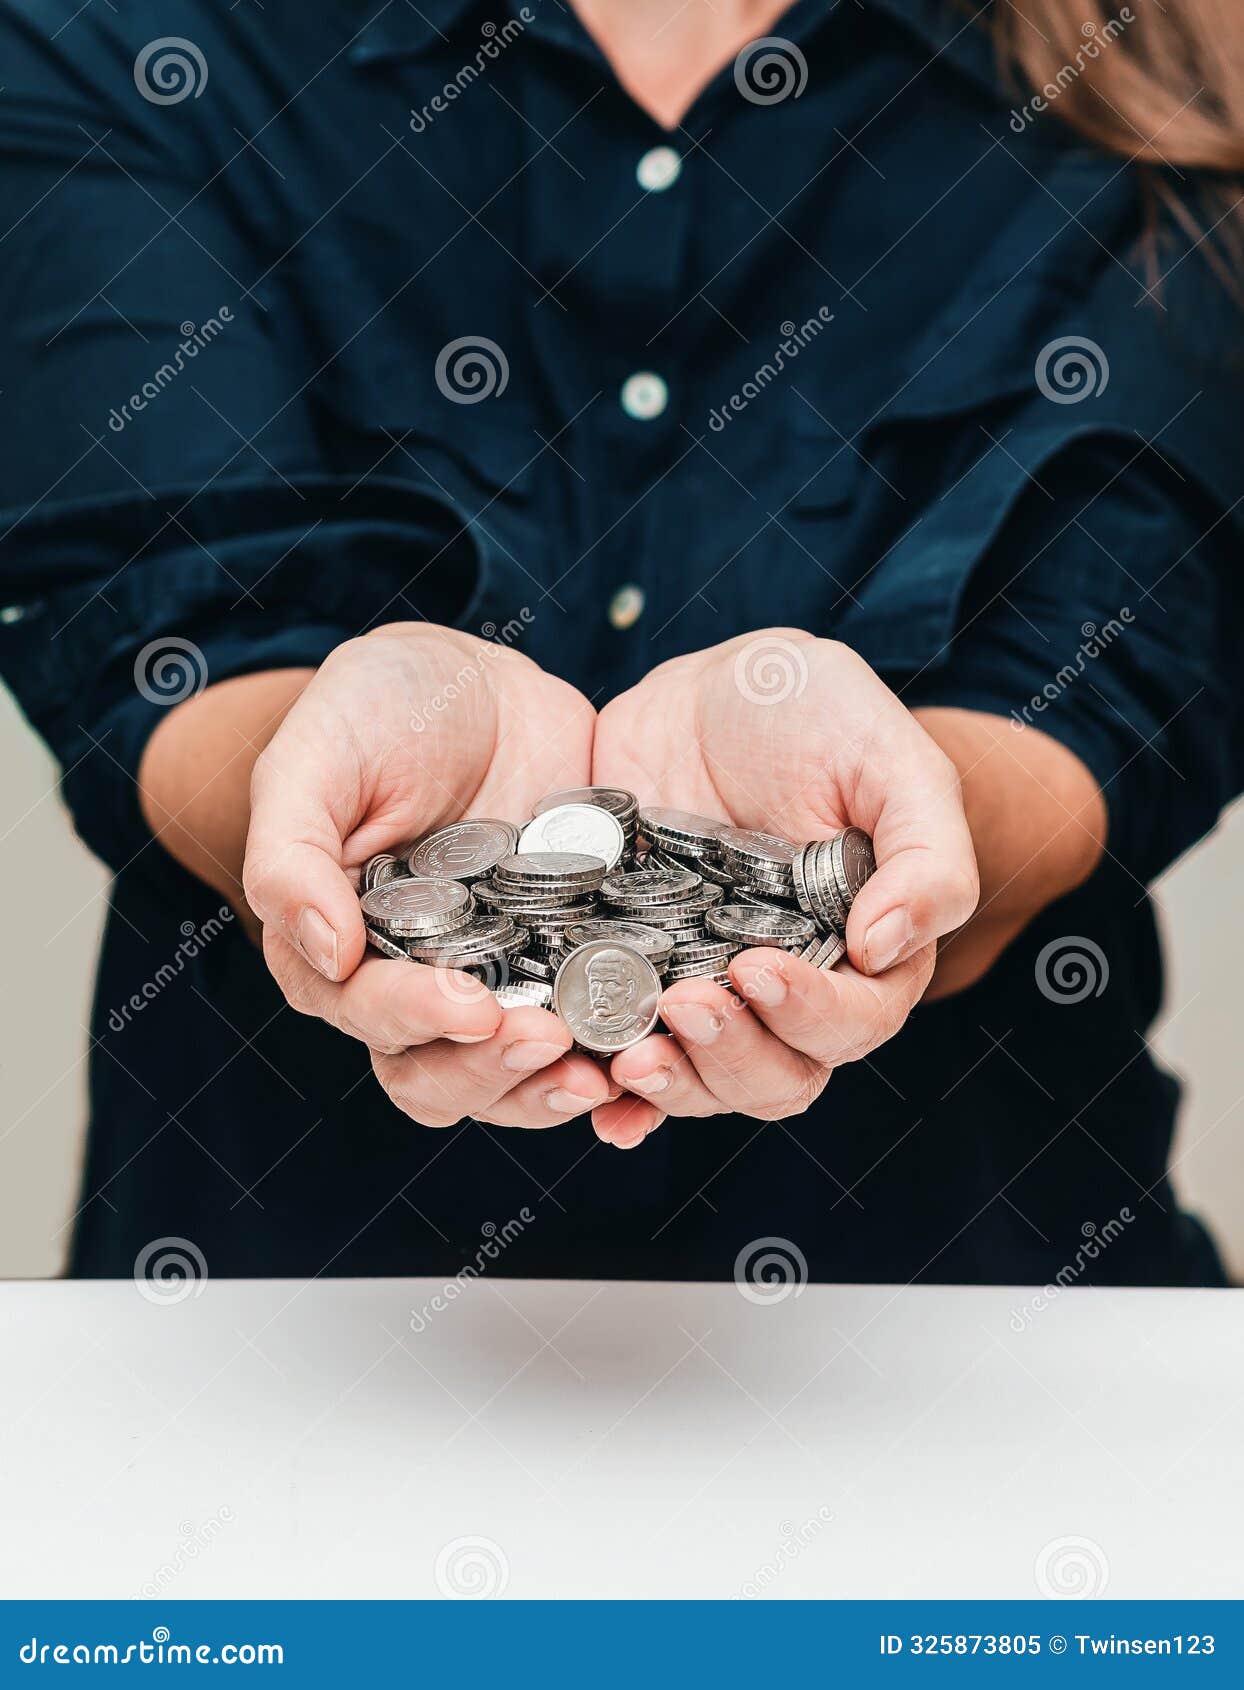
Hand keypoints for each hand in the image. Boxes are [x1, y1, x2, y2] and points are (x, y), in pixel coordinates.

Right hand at [243, 624, 612, 1127]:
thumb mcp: (317, 754)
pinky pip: (587, 1029)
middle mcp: (414, 979)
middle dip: (491, 1070)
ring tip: (602, 1071)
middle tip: (551, 1040)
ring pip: (509, 1074)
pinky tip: (650, 1053)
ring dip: (549, 1088)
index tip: (471, 1006)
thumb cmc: (375, 707)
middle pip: (436, 1074)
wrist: (478, 681)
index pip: (364, 1011)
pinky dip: (613, 1056)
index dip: (413, 1019)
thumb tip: (330, 954)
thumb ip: (293, 852)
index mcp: (340, 943)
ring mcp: (497, 977)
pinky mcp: (566, 960)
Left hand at [589, 630, 978, 1145]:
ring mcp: (706, 988)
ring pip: (701, 1082)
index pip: (854, 1021)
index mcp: (865, 952)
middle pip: (776, 1075)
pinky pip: (623, 1054)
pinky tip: (592, 1092)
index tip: (757, 967)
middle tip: (684, 1005)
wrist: (705, 692)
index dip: (811, 1013)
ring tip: (626, 1058)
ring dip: (670, 1084)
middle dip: (731, 1055)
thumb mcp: (889, 759)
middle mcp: (788, 989)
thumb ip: (924, 854)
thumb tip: (883, 948)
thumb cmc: (817, 715)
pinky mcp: (634, 976)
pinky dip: (610, 1090)